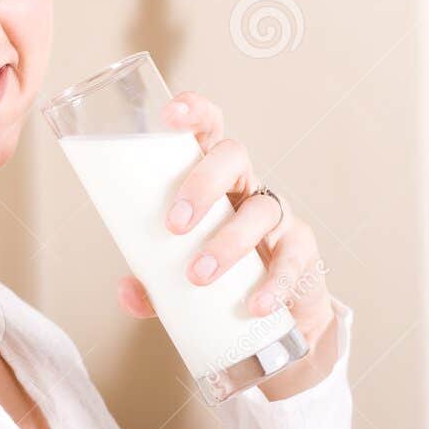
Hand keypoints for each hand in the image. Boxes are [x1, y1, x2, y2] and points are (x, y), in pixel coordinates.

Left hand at [115, 90, 338, 398]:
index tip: (167, 116)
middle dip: (203, 184)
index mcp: (214, 180)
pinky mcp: (302, 252)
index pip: (209, 130)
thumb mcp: (178, 279)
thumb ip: (152, 284)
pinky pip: (291, 261)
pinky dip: (272, 284)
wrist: (277, 315)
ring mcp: (278, 218)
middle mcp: (248, 188)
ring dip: (228, 241)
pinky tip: (254, 304)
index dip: (194, 113)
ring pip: (260, 210)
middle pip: (234, 157)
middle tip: (174, 225)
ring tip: (197, 275)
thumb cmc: (220, 276)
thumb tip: (126, 292)